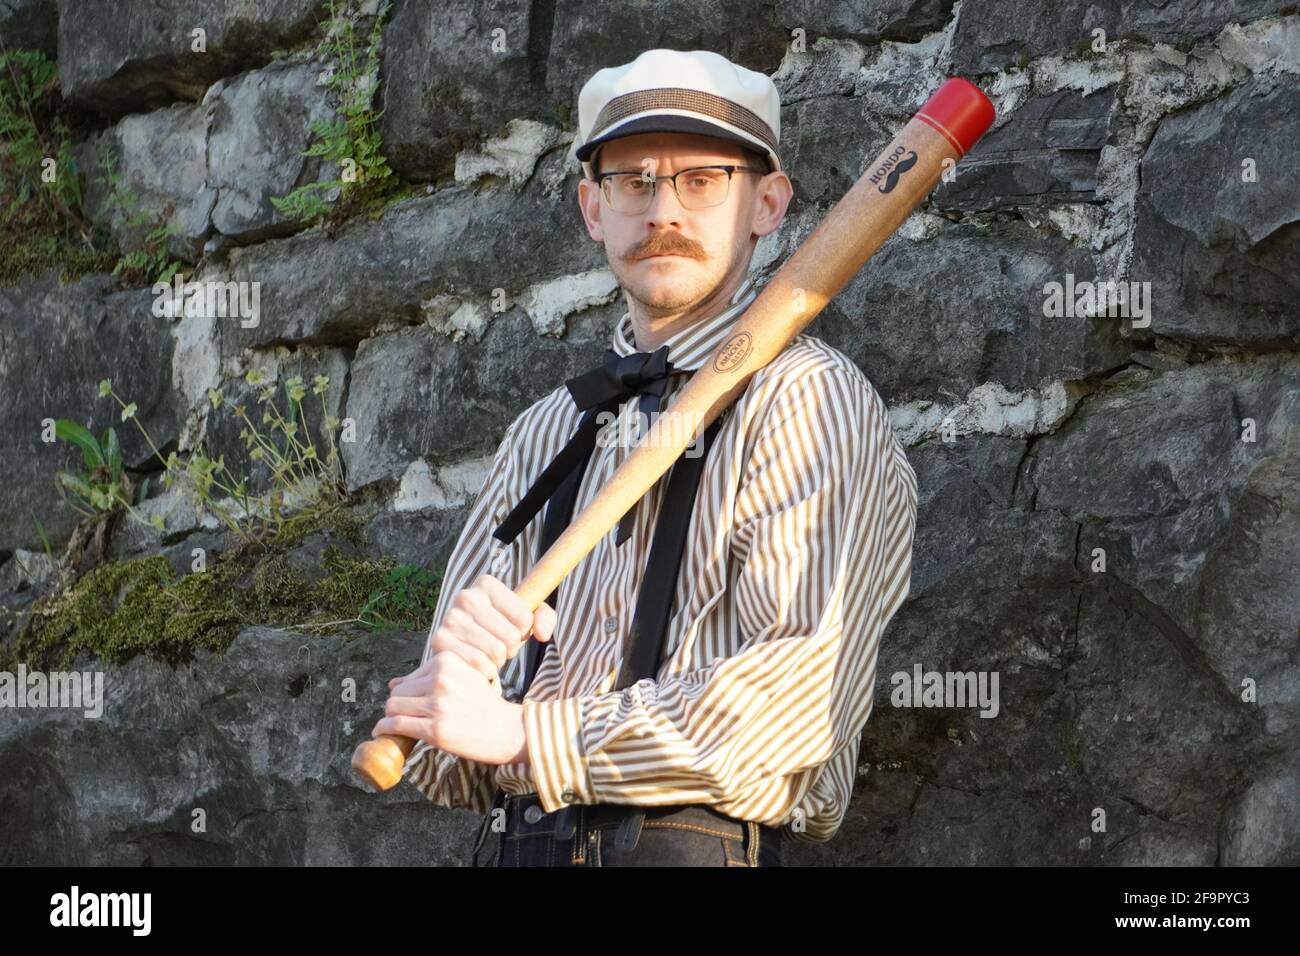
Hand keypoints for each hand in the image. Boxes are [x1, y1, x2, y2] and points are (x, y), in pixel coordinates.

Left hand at [373, 651, 527, 764]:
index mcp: (447, 662)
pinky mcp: (435, 729)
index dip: (408, 692)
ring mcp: (437, 704)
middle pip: (398, 691)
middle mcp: (440, 679)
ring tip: (395, 725)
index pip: (410, 677)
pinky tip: (383, 733)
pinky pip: (397, 725)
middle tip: (405, 716)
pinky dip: (385, 729)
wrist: (509, 730)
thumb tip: (393, 683)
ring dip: (390, 717)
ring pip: (393, 706)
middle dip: (398, 705)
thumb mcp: (463, 679)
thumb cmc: (487, 706)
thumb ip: (430, 678)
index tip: (412, 704)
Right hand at [417, 573, 556, 683]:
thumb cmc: (500, 627)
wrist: (464, 644)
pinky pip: (479, 664)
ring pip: (496, 652)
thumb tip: (541, 633)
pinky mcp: (440, 641)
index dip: (524, 630)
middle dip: (511, 646)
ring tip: (488, 652)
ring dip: (498, 659)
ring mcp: (450, 618)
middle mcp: (466, 596)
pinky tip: (479, 663)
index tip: (511, 627)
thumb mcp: (526, 617)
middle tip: (499, 643)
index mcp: (487, 583)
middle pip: (511, 636)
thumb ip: (544, 618)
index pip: (524, 617)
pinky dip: (485, 670)